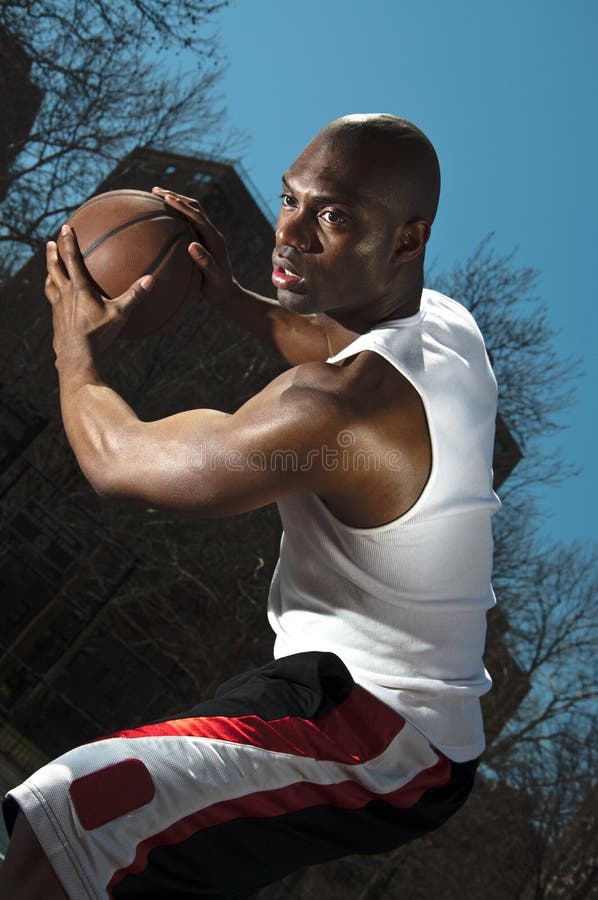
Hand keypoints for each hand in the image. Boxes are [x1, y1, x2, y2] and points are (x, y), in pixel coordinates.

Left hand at [45, 225, 153, 358]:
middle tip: (50, 243)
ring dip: (49, 274)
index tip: (65, 228)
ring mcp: (57, 307)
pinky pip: (53, 302)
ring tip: (50, 269)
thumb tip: (151, 279)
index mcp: (78, 288)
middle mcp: (64, 294)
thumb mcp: (119, 314)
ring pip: (50, 285)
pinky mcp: (56, 320)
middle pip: (54, 269)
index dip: (68, 242)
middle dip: (52, 254)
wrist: (75, 354)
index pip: (71, 259)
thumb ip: (134, 296)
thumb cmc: (98, 333)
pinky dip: (54, 295)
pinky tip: (58, 300)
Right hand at [152, 186, 234, 304]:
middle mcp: (211, 233)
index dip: (181, 206)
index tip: (166, 197)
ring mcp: (206, 235)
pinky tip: (162, 215)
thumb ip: (206, 262)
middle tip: (154, 190)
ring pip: (191, 212)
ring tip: (156, 196)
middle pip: (194, 208)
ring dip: (176, 202)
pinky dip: (176, 215)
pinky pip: (188, 222)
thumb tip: (192, 246)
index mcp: (214, 238)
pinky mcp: (201, 240)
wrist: (226, 293)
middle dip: (175, 197)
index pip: (197, 216)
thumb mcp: (214, 277)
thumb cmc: (219, 288)